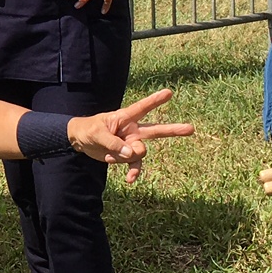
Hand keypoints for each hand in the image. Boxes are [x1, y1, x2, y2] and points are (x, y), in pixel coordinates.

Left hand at [66, 88, 194, 184]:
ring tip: (112, 157)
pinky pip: (135, 165)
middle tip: (191, 129)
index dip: (155, 100)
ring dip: (131, 158)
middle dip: (173, 130)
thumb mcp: (97, 134)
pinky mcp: (126, 155)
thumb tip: (131, 154)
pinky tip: (129, 179)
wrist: (80, 141)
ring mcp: (131, 143)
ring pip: (142, 152)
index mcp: (125, 117)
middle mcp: (132, 130)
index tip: (169, 92)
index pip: (142, 108)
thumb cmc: (88, 130)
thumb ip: (114, 143)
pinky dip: (133, 172)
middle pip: (156, 130)